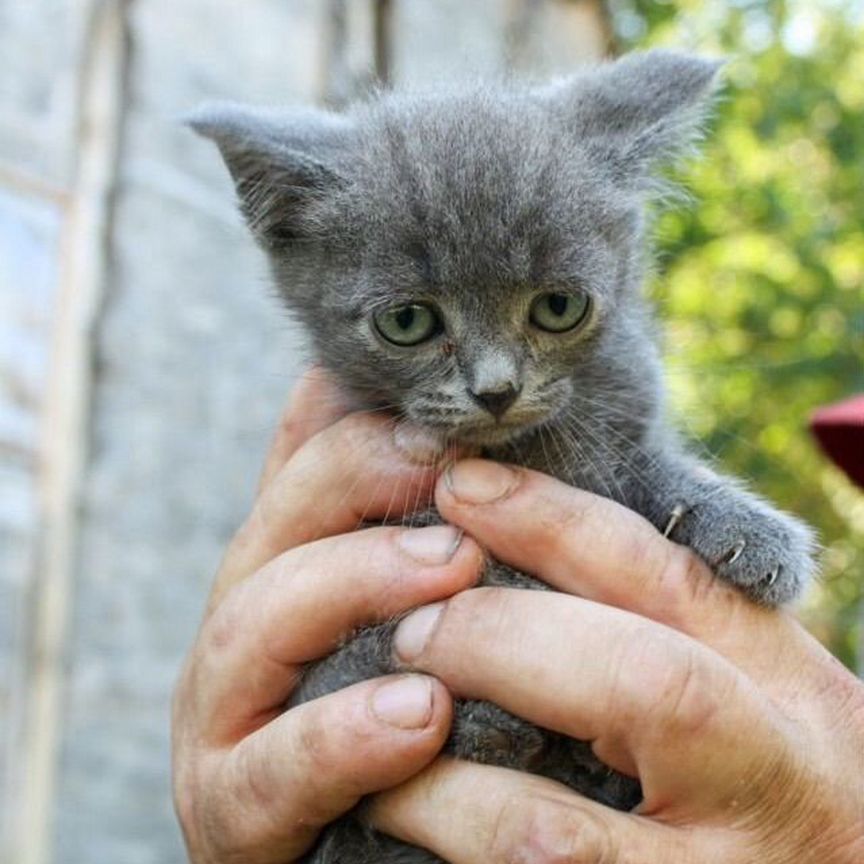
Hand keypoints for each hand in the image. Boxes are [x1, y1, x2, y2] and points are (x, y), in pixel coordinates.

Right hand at [171, 371, 481, 862]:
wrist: (360, 847)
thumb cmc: (400, 714)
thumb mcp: (406, 604)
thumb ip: (416, 526)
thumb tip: (446, 428)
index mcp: (290, 563)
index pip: (301, 460)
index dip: (355, 418)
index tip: (433, 404)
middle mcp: (247, 619)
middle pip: (277, 520)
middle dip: (359, 479)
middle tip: (450, 469)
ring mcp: (225, 709)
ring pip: (255, 622)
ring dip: (354, 583)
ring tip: (452, 569)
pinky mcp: (234, 806)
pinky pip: (273, 767)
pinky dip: (342, 735)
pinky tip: (421, 716)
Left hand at [369, 459, 863, 862]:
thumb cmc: (774, 783)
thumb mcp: (759, 692)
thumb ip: (673, 624)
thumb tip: (531, 533)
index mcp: (792, 689)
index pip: (669, 579)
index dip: (553, 521)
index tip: (462, 484)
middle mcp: (770, 782)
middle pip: (637, 684)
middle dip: (504, 638)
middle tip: (414, 628)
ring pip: (551, 830)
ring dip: (446, 780)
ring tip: (387, 732)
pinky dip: (451, 853)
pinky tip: (401, 815)